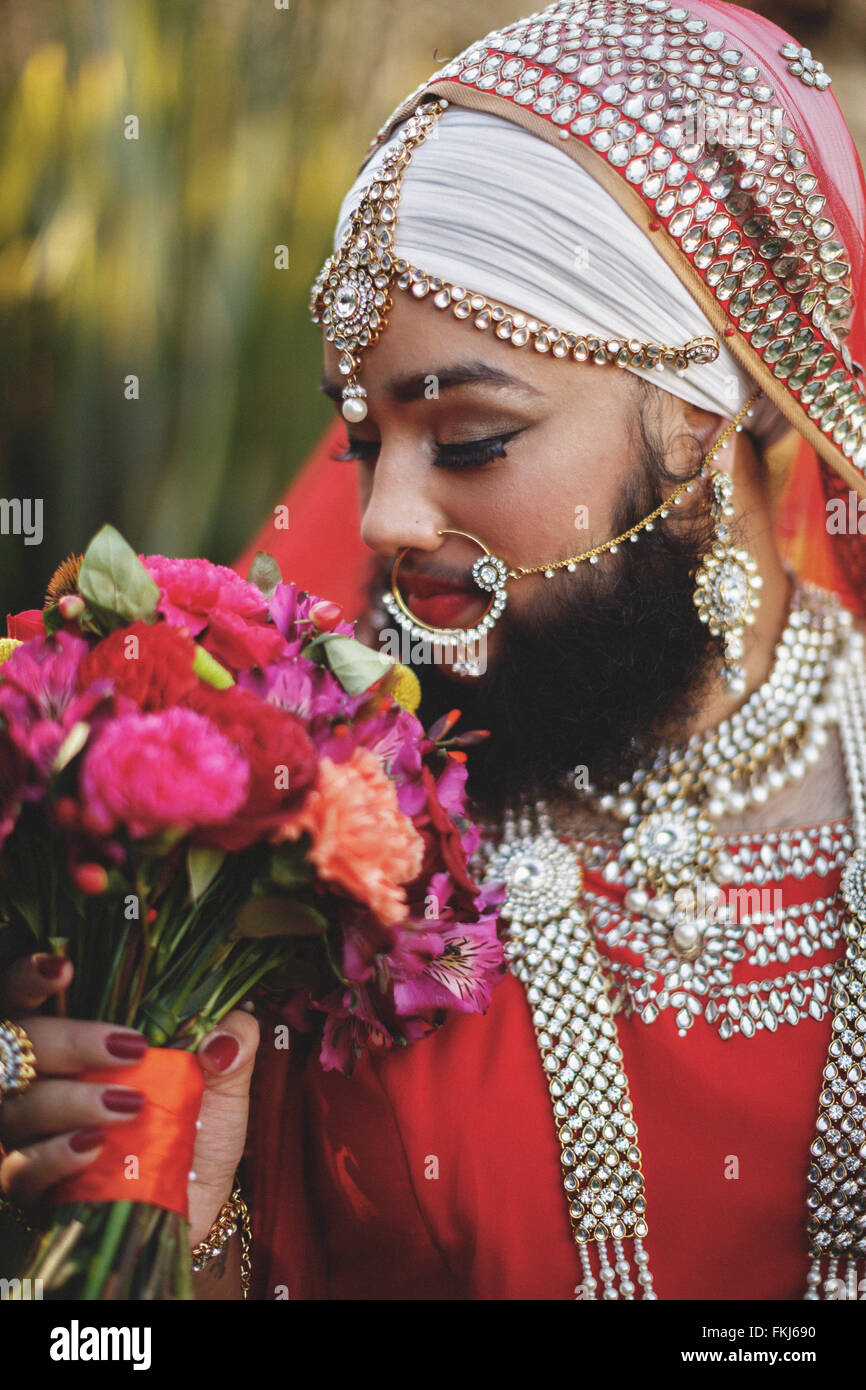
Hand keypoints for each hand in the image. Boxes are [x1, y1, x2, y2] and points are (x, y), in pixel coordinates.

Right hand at [0, 953, 260, 1251]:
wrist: (194, 1203)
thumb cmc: (196, 1130)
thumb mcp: (224, 1082)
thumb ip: (233, 1042)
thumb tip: (222, 1035)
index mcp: (80, 1040)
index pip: (28, 997)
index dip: (30, 977)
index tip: (64, 969)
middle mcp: (42, 1080)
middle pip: (18, 1043)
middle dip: (68, 1040)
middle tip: (129, 1048)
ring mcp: (29, 1134)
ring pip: (18, 1105)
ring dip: (70, 1100)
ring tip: (128, 1105)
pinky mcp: (33, 1187)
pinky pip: (21, 1168)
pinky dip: (55, 1155)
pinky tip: (94, 1147)